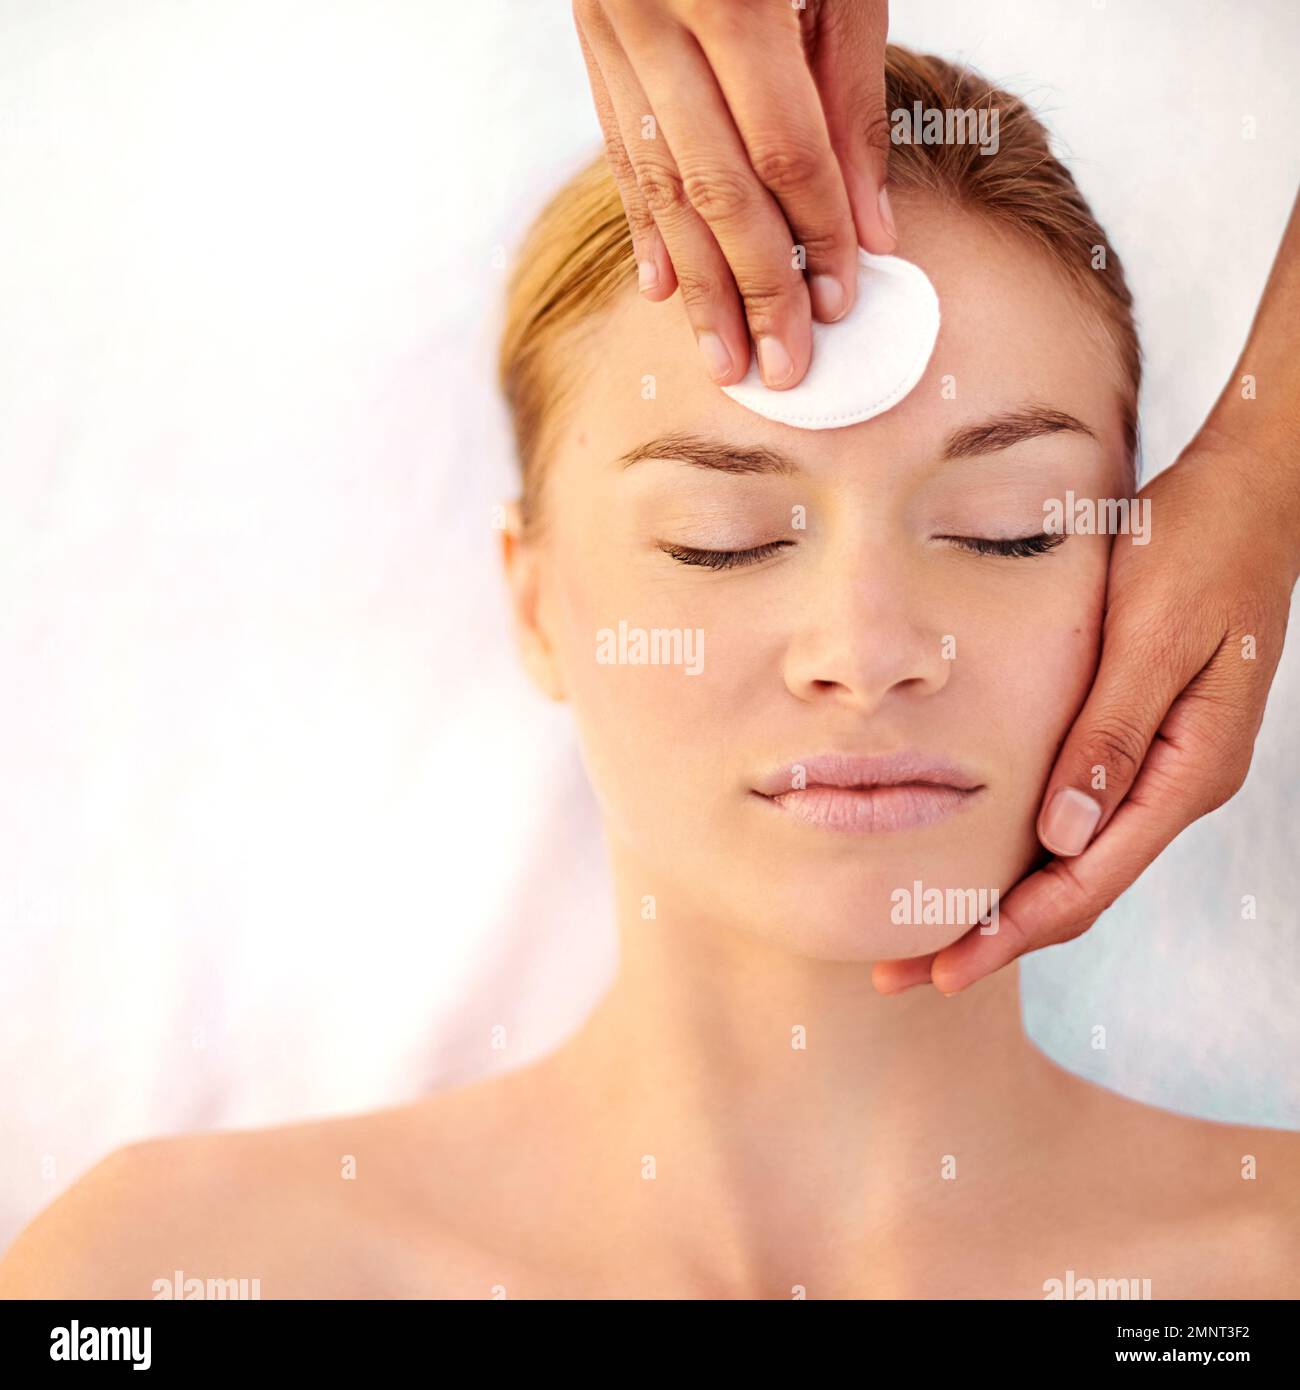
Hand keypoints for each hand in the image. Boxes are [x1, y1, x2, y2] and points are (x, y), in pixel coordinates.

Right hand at [572, 0, 894, 390]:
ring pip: (659, 183)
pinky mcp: (590, 33)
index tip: (839, 305)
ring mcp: (611, 25)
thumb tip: (870, 233)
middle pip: (715, 188)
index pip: (784, 152)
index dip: (818, 236)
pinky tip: (662, 289)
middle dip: (755, 289)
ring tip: (724, 358)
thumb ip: (852, 100)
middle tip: (781, 369)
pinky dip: (645, 223)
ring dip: (696, 284)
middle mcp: (653, 14)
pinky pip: (618, 145)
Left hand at [873, 431, 1299, 995]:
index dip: (1010, 933)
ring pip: (1077, 862)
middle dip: (992, 938)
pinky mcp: (1142, 737)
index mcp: (1187, 771)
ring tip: (925, 936)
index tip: (943, 970)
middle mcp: (1177, 783)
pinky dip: (1026, 853)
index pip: (1086, 881)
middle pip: (1076, 889)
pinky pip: (1081, 818)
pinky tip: (979, 862)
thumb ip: (1110, 735)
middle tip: (905, 976)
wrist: (1251, 492)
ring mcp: (1164, 765)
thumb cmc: (1202, 546)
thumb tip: (1061, 837)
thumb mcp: (1151, 633)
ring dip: (1004, 903)